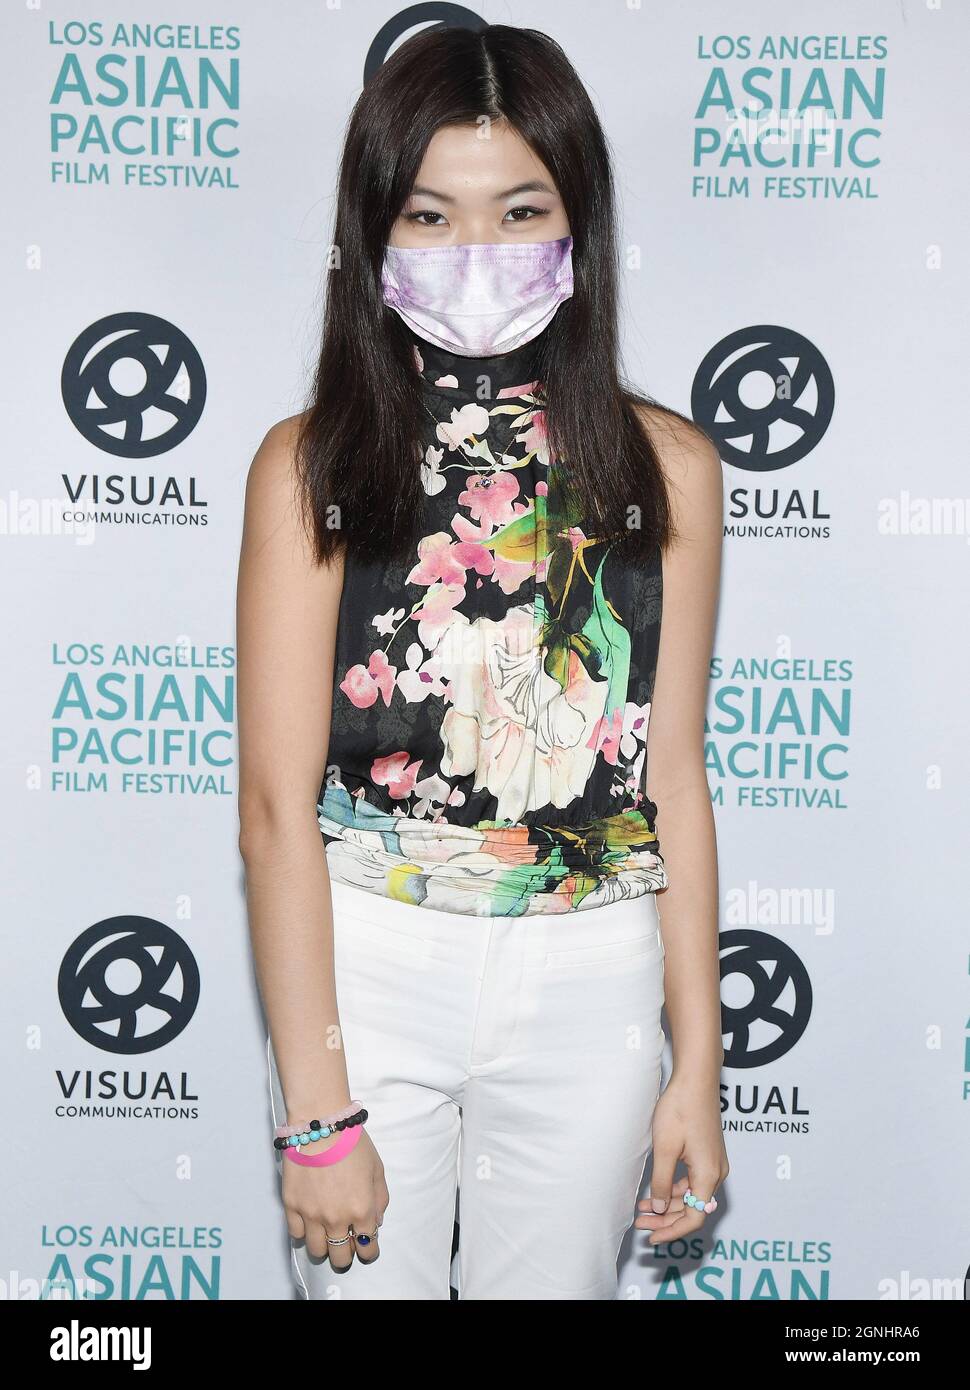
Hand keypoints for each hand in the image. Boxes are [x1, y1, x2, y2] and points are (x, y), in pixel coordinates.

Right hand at [282, 1126, 388, 1269]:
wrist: (320, 1124)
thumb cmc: (352, 1143)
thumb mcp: (377, 1169)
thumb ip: (380, 1199)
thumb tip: (375, 1222)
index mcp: (361, 1211)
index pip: (368, 1250)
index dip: (369, 1251)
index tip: (366, 1246)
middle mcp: (336, 1219)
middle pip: (340, 1258)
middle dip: (346, 1255)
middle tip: (346, 1243)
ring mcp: (311, 1215)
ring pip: (316, 1252)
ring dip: (324, 1247)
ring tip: (326, 1234)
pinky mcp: (291, 1206)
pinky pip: (296, 1234)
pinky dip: (304, 1233)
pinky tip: (309, 1222)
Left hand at [634, 1073, 727, 1245]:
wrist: (695, 1080)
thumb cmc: (680, 1109)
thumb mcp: (665, 1149)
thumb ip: (661, 1182)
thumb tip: (658, 1209)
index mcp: (708, 1174)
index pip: (694, 1217)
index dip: (673, 1231)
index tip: (652, 1237)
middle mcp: (716, 1172)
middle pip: (692, 1208)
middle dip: (666, 1219)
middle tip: (640, 1224)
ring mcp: (713, 1163)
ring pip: (691, 1196)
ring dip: (667, 1205)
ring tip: (641, 1209)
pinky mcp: (707, 1154)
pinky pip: (692, 1181)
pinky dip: (673, 1189)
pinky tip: (654, 1190)